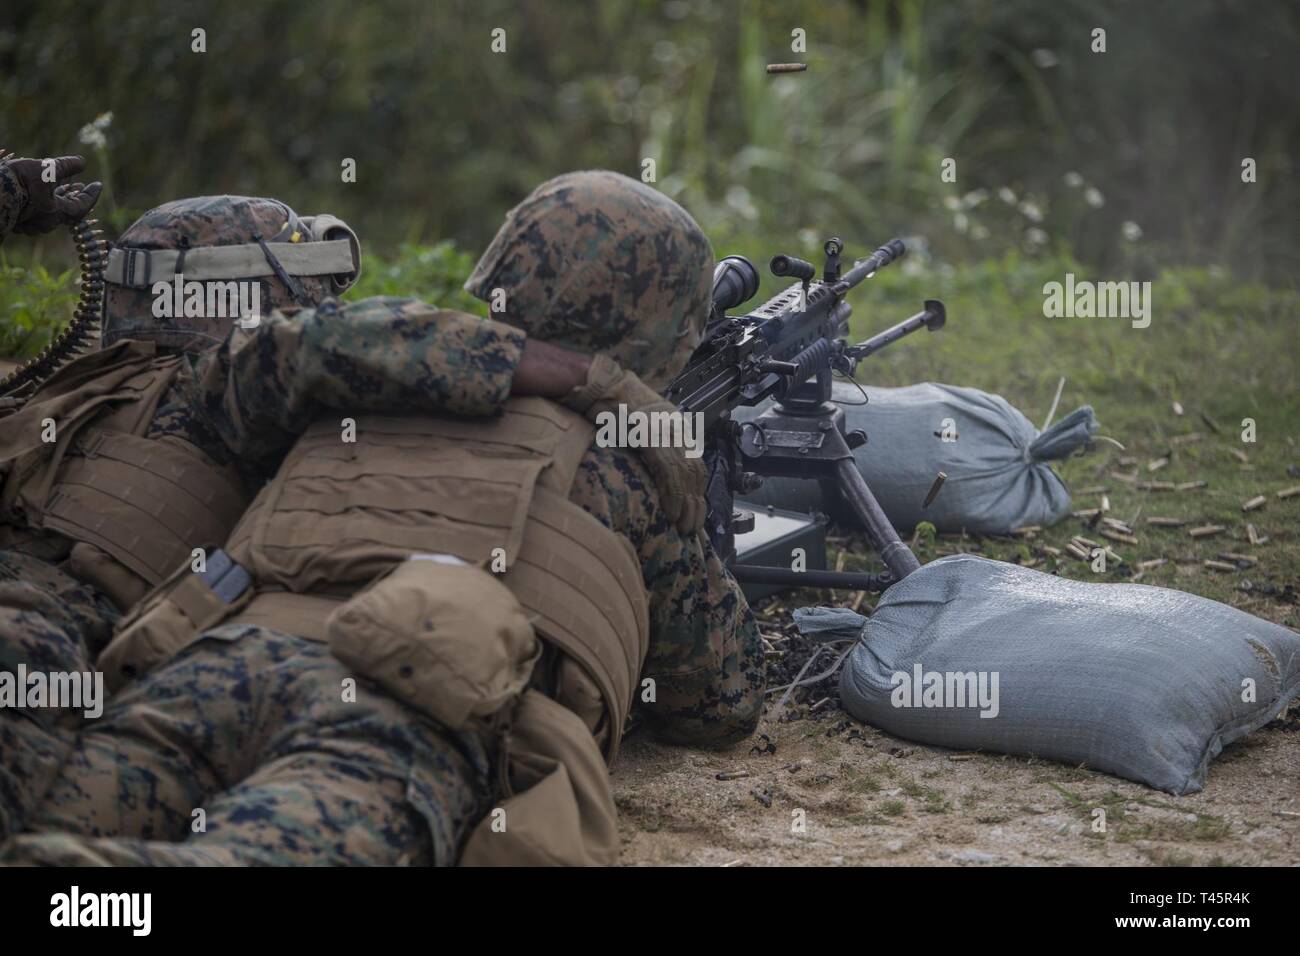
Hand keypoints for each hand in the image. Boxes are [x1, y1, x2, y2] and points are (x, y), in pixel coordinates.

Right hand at [1, 152, 102, 233]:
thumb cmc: (19, 182)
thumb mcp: (45, 169)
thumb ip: (65, 166)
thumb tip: (82, 162)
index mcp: (57, 213)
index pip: (82, 206)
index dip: (92, 195)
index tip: (98, 185)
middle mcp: (46, 222)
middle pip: (68, 210)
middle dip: (76, 197)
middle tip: (83, 187)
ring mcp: (31, 223)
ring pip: (52, 211)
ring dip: (60, 198)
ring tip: (67, 187)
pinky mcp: (19, 220)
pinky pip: (38, 211)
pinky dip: (45, 200)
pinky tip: (44, 191)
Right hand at [562, 353, 706, 533]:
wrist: (596, 383)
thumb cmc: (607, 402)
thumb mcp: (634, 423)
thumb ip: (646, 443)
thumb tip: (651, 469)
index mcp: (673, 423)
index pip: (693, 460)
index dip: (695, 489)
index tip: (694, 510)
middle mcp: (674, 426)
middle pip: (695, 469)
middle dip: (696, 502)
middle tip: (693, 527)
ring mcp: (664, 430)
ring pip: (685, 473)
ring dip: (686, 504)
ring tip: (684, 525)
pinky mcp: (651, 436)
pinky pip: (668, 470)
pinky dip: (672, 493)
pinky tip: (672, 511)